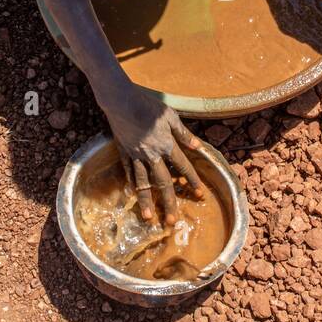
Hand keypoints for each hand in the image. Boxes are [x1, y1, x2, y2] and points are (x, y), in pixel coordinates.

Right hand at [98, 83, 206, 224]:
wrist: (121, 101)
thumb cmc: (148, 105)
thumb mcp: (170, 116)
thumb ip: (183, 133)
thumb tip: (197, 146)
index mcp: (166, 144)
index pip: (183, 166)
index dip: (193, 181)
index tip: (200, 195)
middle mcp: (151, 154)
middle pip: (162, 182)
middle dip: (169, 202)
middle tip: (172, 221)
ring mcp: (135, 155)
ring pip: (143, 183)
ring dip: (146, 201)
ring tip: (149, 218)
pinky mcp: (123, 152)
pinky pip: (128, 171)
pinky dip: (131, 184)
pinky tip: (133, 194)